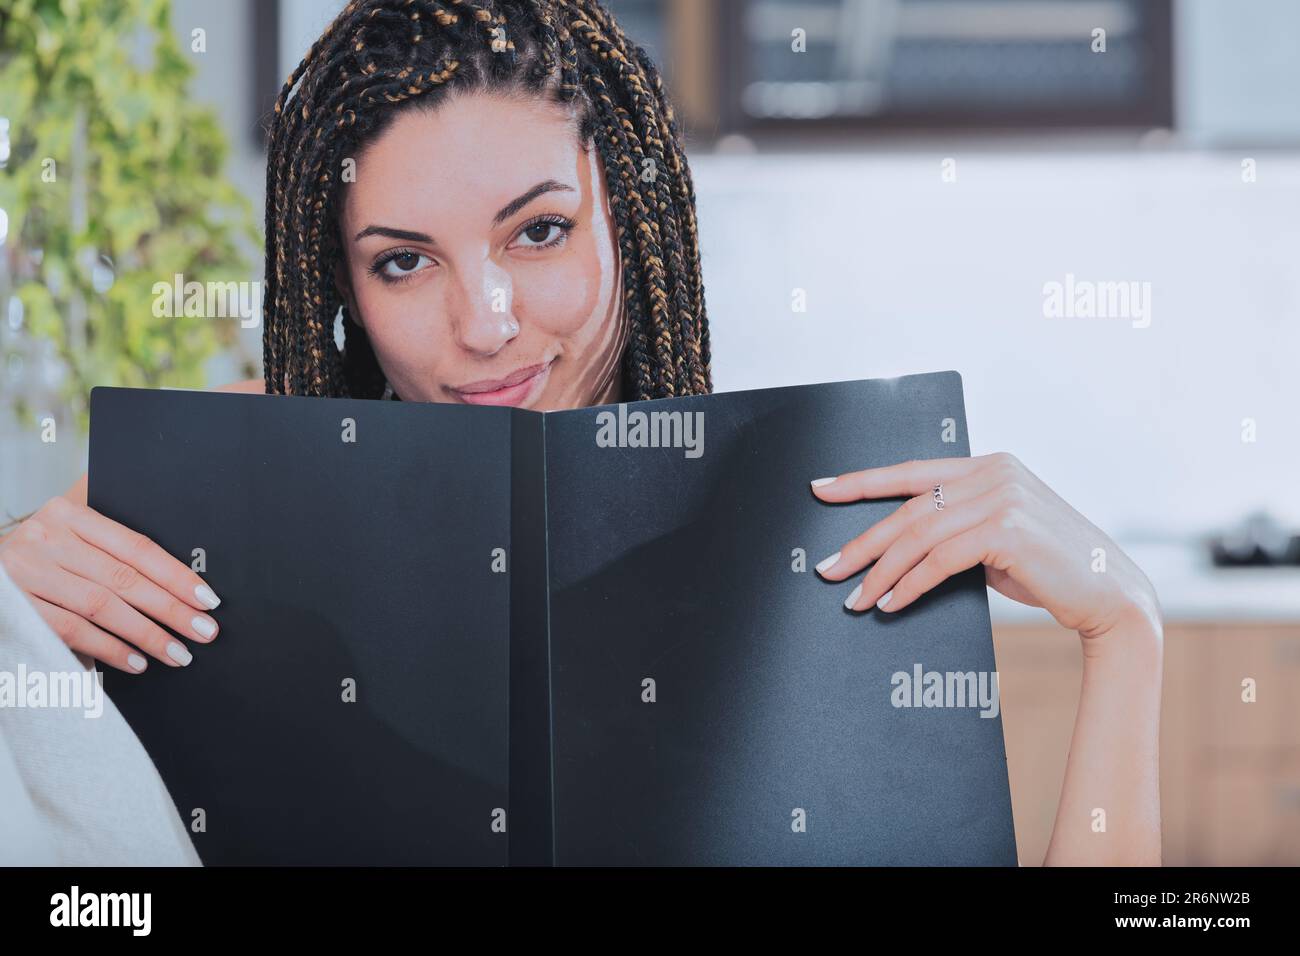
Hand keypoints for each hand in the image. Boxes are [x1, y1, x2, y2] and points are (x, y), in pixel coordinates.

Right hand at [0, 495, 220, 672]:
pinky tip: (136, 662)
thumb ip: (108, 539)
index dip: (176, 574)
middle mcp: (46, 537)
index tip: (206, 598)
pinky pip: (71, 631)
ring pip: (101, 606)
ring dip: (146, 634)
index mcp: (68, 514)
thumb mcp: (64, 533)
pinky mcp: (15, 607)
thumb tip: (176, 569)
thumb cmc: (36, 556)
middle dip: (171, 609)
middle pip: (123, 578)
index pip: (136, 547)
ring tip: (178, 653)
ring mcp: (26, 572)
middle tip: (204, 631)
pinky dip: (109, 649)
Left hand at [810, 453, 1160, 639]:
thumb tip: (899, 550)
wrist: (1110, 597)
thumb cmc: (1050, 572)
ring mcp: (1003, 496)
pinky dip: (910, 584)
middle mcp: (995, 472)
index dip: (862, 481)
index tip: (820, 489)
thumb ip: (957, 529)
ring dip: (881, 571)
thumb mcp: (997, 539)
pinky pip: (940, 559)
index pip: (912, 471)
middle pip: (909, 508)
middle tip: (828, 568)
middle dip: (863, 541)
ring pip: (919, 534)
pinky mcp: (1007, 529)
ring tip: (856, 598)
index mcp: (990, 465)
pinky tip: (891, 603)